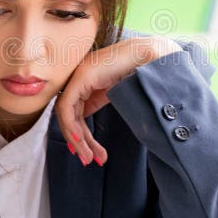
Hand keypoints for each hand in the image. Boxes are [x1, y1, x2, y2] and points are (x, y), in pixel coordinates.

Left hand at [55, 36, 182, 166]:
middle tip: (88, 160)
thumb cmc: (140, 73)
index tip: (88, 152)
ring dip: (78, 139)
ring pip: (66, 114)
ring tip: (91, 157)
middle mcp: (79, 78)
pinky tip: (80, 140)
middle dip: (79, 141)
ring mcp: (79, 76)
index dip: (78, 134)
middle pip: (70, 115)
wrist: (151, 58)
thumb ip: (97, 101)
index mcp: (87, 81)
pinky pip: (67, 106)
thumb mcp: (115, 92)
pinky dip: (71, 125)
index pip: (74, 111)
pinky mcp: (81, 77)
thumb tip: (85, 122)